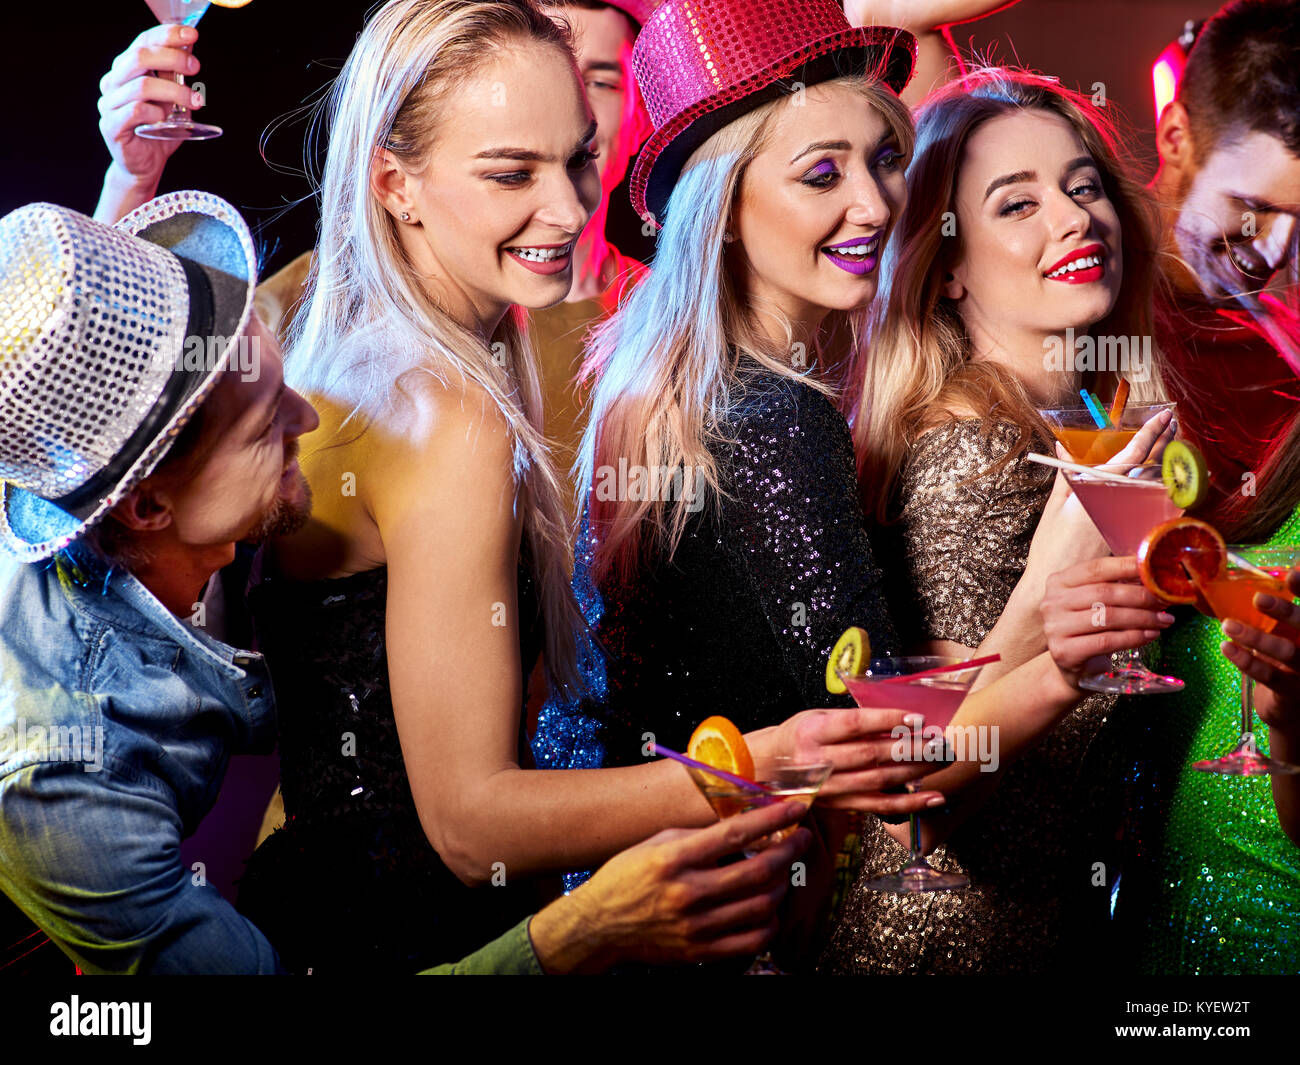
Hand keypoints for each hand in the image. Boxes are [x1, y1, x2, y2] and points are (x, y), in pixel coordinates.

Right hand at [98, 25, 200, 191]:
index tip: (192, 35)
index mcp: (126, 70)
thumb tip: (190, 50)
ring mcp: (109, 103)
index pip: (143, 42)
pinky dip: (156, 113)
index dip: (167, 35)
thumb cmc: (159, 130)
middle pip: (139, 58)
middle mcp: (114, 82)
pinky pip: (136, 111)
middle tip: (196, 68)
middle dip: (172, 58)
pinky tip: (166, 119)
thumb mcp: (174, 99)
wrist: (146, 165)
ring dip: (174, 91)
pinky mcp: (111, 125)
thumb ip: (177, 77)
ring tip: (196, 101)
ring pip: (142, 86)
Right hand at [533, 802, 810, 971]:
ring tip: (782, 872)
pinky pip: (753, 940)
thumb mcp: (654, 843)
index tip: (795, 806)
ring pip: (762, 905)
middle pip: (758, 871)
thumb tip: (741, 825)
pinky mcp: (700, 952)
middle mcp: (687, 893)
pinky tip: (768, 908)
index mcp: (674, 859)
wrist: (598, 927)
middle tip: (799, 838)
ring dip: (782, 885)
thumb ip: (696, 836)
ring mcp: (696, 926)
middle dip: (789, 850)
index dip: (771, 818)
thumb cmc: (625, 878)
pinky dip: (770, 922)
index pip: (735, 834)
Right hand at [749, 706, 944, 814]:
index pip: (855, 724)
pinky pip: (880, 806)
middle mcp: (820, 760)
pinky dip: (910, 803)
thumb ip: (851, 720)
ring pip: (880, 780)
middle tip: (942, 741)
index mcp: (813, 731)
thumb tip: (899, 719)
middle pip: (872, 754)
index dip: (887, 721)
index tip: (918, 718)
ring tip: (943, 760)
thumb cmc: (800, 736)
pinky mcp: (841, 805)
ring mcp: (831, 786)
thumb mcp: (816, 717)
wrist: (770, 768)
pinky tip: (934, 797)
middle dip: (912, 747)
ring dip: (916, 771)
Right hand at [1021, 410, 1175, 592]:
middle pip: (1151, 466)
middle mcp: (1119, 502)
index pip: (1132, 453)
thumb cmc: (1051, 545)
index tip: (1163, 416)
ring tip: (1178, 448)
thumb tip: (1060, 447)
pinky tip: (1177, 488)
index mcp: (1097, 488)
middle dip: (1165, 442)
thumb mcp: (1055, 506)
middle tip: (1174, 424)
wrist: (1056, 584)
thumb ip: (1066, 475)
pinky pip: (1159, 513)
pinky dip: (1169, 497)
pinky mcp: (1138, 536)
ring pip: (1160, 488)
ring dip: (1171, 466)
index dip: (1150, 432)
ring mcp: (1132, 519)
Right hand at [1041, 556, 1175, 687]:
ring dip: (1142, 618)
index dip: (1126, 566)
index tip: (1153, 568)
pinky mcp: (1064, 651)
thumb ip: (1115, 586)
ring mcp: (1055, 627)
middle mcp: (1052, 602)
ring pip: (1108, 617)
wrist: (1072, 664)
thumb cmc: (1089, 627)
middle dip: (1141, 596)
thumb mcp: (1095, 601)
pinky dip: (1133, 637)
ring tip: (1164, 620)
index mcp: (1059, 582)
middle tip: (1165, 601)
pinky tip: (1150, 635)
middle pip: (1104, 593)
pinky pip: (1107, 641)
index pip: (1095, 568)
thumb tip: (1154, 576)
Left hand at [1221, 568, 1299, 737]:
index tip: (1292, 572)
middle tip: (1258, 597)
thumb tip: (1211, 585)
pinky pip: (1268, 675)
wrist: (1290, 705)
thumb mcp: (1277, 632)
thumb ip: (1257, 612)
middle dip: (1285, 610)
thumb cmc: (1280, 657)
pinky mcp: (1290, 691)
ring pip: (1286, 651)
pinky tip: (1226, 647)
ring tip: (1227, 625)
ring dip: (1256, 637)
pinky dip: (1245, 660)